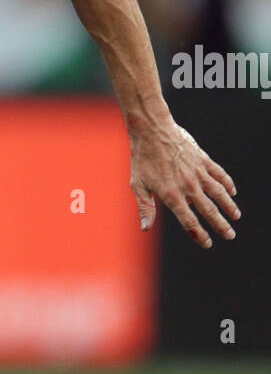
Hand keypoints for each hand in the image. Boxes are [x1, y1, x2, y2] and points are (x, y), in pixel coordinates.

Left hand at [129, 115, 239, 248]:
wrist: (152, 130)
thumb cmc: (142, 158)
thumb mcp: (137, 185)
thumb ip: (145, 208)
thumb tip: (145, 228)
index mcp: (171, 195)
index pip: (189, 221)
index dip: (199, 235)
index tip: (207, 243)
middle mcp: (188, 186)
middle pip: (208, 210)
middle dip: (220, 225)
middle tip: (230, 235)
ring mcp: (197, 172)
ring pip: (218, 193)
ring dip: (228, 206)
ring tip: (236, 217)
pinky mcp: (203, 159)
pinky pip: (219, 174)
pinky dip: (227, 184)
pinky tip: (232, 192)